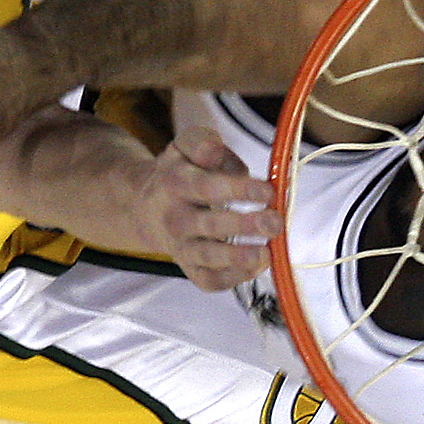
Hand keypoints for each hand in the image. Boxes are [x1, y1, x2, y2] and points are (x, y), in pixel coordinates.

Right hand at [141, 126, 281, 290]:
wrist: (148, 206)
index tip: (268, 191)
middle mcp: (175, 217)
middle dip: (245, 226)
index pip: (206, 187)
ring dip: (239, 258)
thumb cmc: (182, 171)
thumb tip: (216, 152)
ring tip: (266, 252)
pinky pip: (209, 281)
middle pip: (209, 226)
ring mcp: (181, 246)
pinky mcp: (190, 268)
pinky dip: (234, 278)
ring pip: (208, 258)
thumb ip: (202, 142)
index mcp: (175, 182)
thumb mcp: (186, 145)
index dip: (239, 190)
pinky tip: (259, 263)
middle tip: (275, 222)